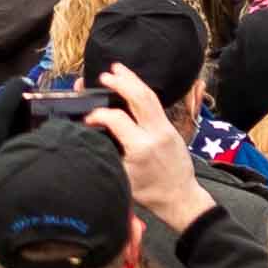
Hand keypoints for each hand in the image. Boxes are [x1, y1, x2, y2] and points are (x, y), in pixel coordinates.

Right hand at [98, 70, 209, 230]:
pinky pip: (156, 104)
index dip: (98, 115)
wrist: (180, 198)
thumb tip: (93, 134)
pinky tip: (133, 86)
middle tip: (104, 75)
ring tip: (118, 69)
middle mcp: (156, 133)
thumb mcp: (121, 177)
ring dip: (133, 80)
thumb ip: (108, 153)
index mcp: (141, 147)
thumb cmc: (148, 194)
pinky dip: (142, 91)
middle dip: (121, 82)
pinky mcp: (171, 128)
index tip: (88, 119)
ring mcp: (166, 128)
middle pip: (140, 97)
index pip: (116, 119)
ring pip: (150, 96)